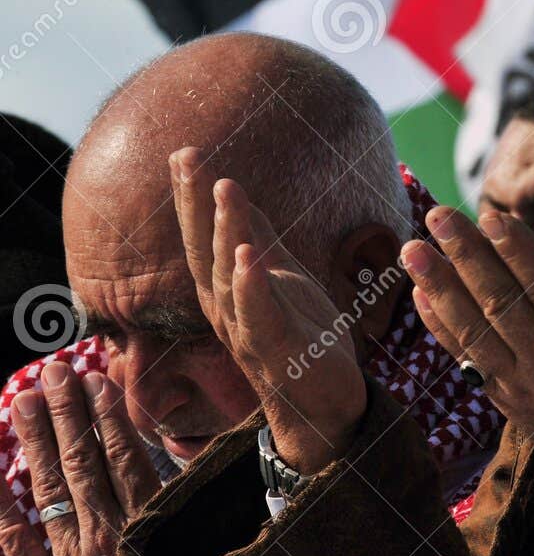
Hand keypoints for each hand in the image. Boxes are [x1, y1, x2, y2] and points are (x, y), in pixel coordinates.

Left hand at [0, 364, 168, 555]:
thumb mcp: (194, 553)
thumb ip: (182, 508)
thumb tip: (180, 462)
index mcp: (149, 525)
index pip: (122, 456)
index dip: (106, 415)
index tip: (96, 380)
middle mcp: (109, 535)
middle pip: (83, 460)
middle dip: (66, 412)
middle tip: (54, 371)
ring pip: (51, 488)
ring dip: (36, 439)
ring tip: (24, 399)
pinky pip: (16, 540)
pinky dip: (1, 505)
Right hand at [170, 148, 366, 474]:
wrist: (327, 404)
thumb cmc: (301, 338)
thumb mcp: (282, 277)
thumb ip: (258, 238)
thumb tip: (231, 193)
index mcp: (229, 289)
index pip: (205, 234)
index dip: (194, 195)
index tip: (185, 151)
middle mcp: (228, 308)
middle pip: (204, 249)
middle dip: (194, 203)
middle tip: (187, 157)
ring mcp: (248, 332)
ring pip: (228, 278)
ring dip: (226, 233)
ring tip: (225, 190)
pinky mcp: (277, 353)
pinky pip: (258, 317)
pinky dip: (251, 286)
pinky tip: (246, 258)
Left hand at [400, 207, 533, 502]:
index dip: (519, 254)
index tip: (492, 217)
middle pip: (503, 305)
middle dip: (466, 257)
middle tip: (437, 215)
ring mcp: (525, 388)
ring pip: (476, 332)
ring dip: (440, 288)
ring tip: (411, 249)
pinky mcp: (506, 402)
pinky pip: (466, 360)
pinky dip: (442, 327)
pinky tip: (419, 294)